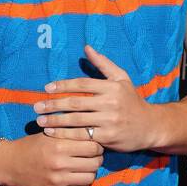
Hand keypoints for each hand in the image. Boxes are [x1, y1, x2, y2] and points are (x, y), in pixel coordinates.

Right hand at [0, 129, 102, 185]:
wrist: (9, 164)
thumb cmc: (31, 146)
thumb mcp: (48, 134)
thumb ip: (69, 133)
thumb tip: (93, 133)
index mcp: (59, 145)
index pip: (93, 147)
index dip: (97, 147)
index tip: (94, 147)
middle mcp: (60, 163)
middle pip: (94, 163)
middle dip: (97, 160)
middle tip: (93, 159)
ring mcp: (57, 179)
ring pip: (90, 178)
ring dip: (91, 174)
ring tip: (85, 170)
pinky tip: (78, 181)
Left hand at [33, 44, 161, 152]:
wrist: (150, 126)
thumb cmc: (132, 101)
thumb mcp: (122, 79)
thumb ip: (103, 64)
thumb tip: (86, 47)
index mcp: (112, 87)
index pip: (82, 84)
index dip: (63, 85)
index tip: (47, 89)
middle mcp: (111, 103)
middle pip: (76, 103)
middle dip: (53, 105)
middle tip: (36, 107)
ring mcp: (109, 121)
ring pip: (77, 120)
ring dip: (55, 121)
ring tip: (40, 121)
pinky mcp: (108, 138)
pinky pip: (82, 136)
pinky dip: (65, 135)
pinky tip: (52, 133)